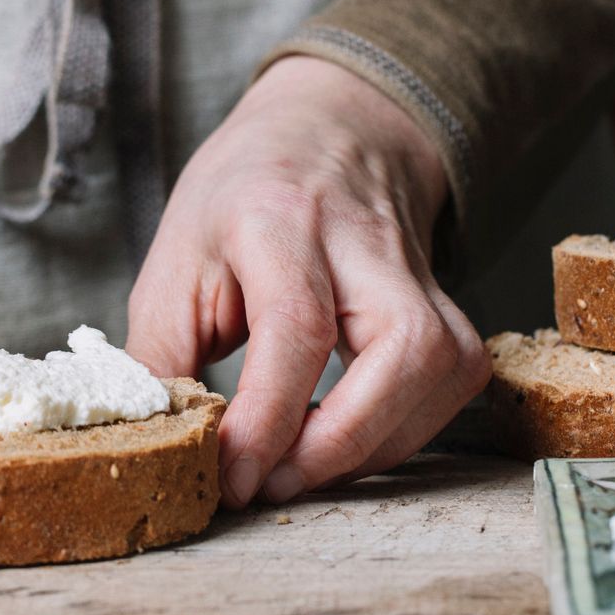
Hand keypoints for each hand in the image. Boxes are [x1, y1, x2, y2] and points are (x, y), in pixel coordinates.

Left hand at [128, 55, 488, 506]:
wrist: (331, 130)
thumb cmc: (245, 197)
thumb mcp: (175, 258)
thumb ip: (163, 353)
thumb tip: (163, 444)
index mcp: (281, 219)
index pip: (297, 327)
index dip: (268, 418)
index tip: (232, 478)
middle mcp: (367, 243)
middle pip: (403, 349)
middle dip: (342, 441)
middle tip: (272, 484)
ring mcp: (423, 275)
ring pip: (444, 373)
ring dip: (374, 446)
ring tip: (299, 465)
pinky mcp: (451, 309)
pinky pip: (451, 386)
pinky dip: (401, 432)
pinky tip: (344, 438)